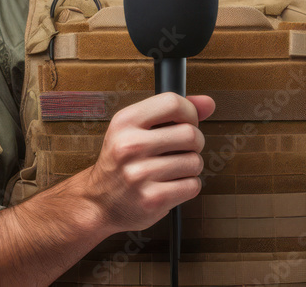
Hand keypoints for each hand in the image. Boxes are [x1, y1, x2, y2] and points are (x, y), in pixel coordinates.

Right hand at [84, 92, 214, 234]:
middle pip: (191, 134)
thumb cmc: (122, 162)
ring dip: (191, 167)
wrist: (97, 202)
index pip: (173, 103)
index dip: (189, 112)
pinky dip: (188, 186)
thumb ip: (172, 112)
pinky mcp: (152, 199)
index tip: (187, 122)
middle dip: (194, 143)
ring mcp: (140, 174)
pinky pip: (192, 186)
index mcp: (125, 122)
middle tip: (181, 150)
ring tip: (172, 169)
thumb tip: (208, 103)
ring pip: (195, 162)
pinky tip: (171, 185)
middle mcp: (130, 146)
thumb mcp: (136, 128)